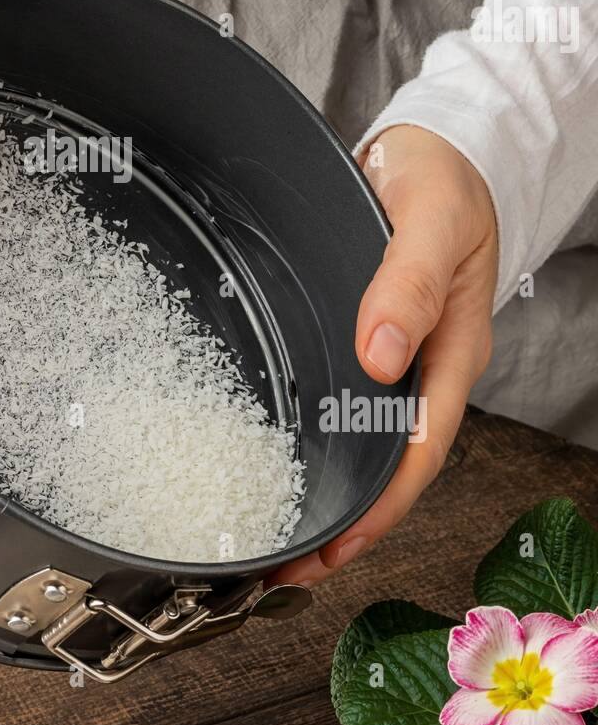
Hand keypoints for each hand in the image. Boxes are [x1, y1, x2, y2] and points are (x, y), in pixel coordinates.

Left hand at [267, 124, 497, 589]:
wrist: (431, 151)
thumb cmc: (442, 180)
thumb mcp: (432, 219)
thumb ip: (410, 283)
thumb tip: (378, 357)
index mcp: (449, 353)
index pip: (416, 450)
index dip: (379, 507)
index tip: (335, 548)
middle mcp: (420, 368)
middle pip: (387, 465)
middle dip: (345, 523)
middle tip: (286, 573)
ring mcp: (392, 360)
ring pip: (361, 443)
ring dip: (326, 492)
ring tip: (275, 538)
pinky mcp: (360, 342)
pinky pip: (339, 406)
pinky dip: (312, 444)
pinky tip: (277, 461)